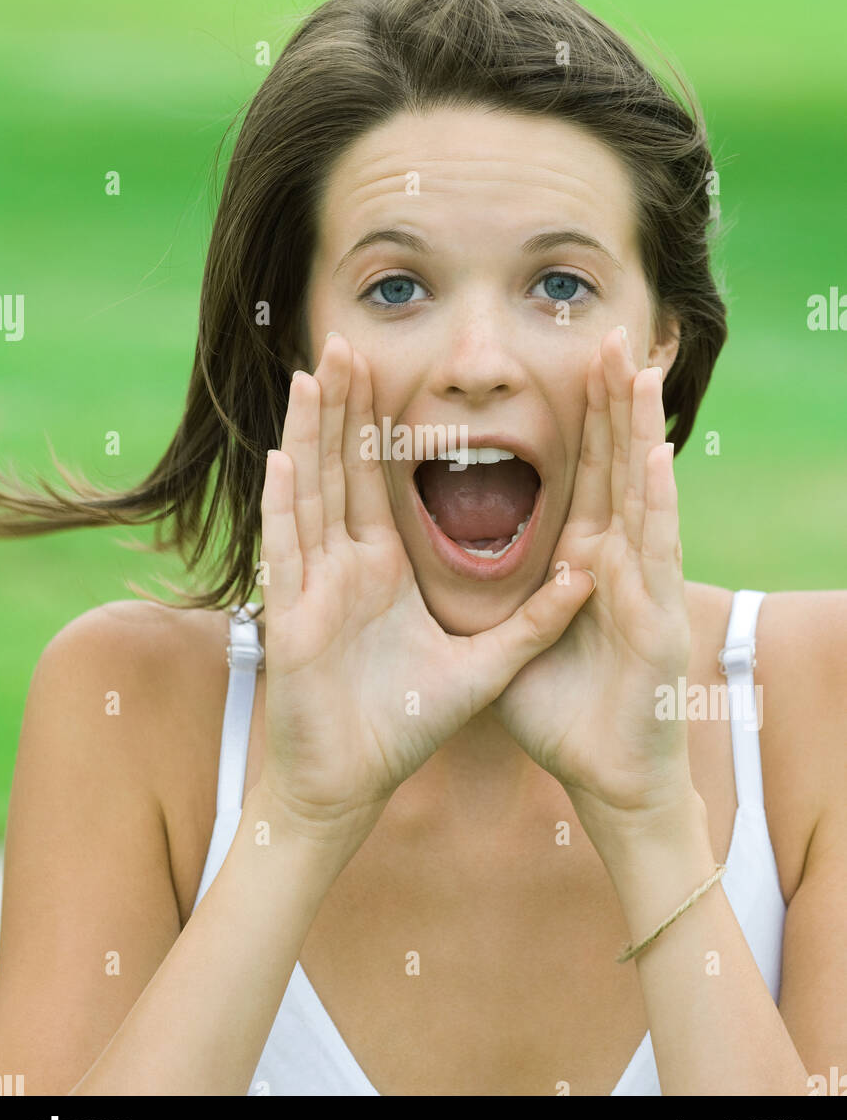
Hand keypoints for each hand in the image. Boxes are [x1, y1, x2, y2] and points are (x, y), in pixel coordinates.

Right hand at [258, 332, 595, 845]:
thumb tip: (590, 572)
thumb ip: (534, 620)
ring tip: (310, 376)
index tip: (386, 367)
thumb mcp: (486, 666)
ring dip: (308, 435)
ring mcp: (314, 588)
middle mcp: (344, 567)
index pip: (381, 480)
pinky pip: (286, 555)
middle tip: (343, 342)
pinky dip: (282, 508)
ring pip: (310, 495)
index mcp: (384, 568)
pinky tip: (280, 459)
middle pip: (341, 470)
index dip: (381, 424)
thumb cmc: (404, 726)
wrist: (350, 784)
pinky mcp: (293, 621)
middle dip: (341, 406)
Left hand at [491, 326, 693, 831]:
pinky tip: (653, 454)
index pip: (578, 476)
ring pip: (638, 492)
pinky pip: (652, 552)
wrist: (613, 783)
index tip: (572, 362)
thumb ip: (505, 603)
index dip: (577, 420)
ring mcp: (643, 588)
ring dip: (638, 429)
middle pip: (610, 466)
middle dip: (610, 400)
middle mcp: (617, 564)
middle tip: (610, 336)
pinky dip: (655, 502)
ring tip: (635, 367)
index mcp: (582, 564)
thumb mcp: (516, 647)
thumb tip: (462, 576)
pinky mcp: (657, 621)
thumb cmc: (570, 717)